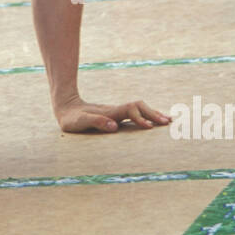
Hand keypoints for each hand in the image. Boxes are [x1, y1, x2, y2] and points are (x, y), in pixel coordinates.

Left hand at [54, 94, 172, 132]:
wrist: (66, 107)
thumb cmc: (71, 118)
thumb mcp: (79, 122)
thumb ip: (95, 122)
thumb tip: (114, 126)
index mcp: (109, 113)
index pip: (130, 112)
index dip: (140, 118)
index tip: (149, 127)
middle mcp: (116, 111)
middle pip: (139, 107)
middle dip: (153, 114)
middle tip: (168, 123)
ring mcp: (117, 112)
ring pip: (140, 109)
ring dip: (153, 114)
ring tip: (168, 121)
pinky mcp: (116, 116)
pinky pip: (136, 114)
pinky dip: (147, 116)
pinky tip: (154, 122)